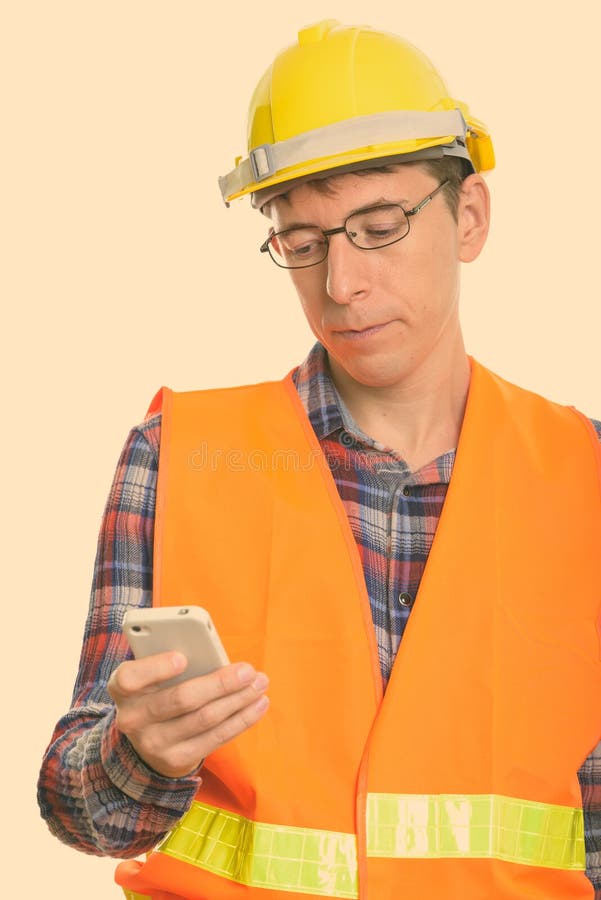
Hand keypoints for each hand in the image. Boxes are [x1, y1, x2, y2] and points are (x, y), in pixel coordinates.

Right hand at [108, 653, 268, 777]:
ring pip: (205, 718)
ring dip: (238, 699)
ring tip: (260, 684)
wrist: (146, 739)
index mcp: (123, 688)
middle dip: (220, 683)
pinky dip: (241, 719)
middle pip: (182, 699)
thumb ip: (172, 663)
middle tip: (248, 670)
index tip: (183, 657)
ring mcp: (154, 743)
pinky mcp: (176, 759)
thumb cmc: (158, 690)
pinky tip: (258, 704)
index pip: (129, 678)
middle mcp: (133, 718)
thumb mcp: (153, 675)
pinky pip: (215, 738)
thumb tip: (215, 658)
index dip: (156, 668)